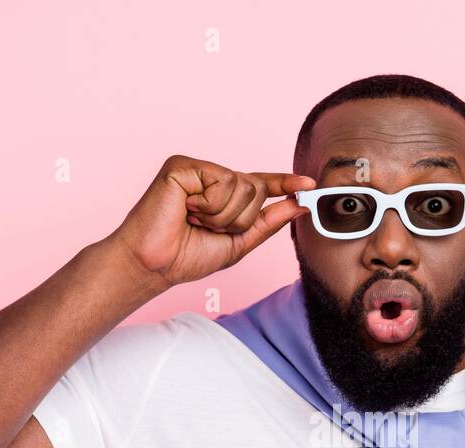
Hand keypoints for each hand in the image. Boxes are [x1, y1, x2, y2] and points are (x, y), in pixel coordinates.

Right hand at [111, 154, 315, 289]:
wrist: (155, 264)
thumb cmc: (187, 256)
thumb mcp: (239, 243)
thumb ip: (269, 222)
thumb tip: (299, 204)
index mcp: (223, 195)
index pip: (260, 184)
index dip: (284, 183)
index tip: (309, 184)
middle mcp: (212, 178)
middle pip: (256, 188)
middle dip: (239, 218)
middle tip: (208, 228)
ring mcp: (197, 169)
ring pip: (242, 185)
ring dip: (223, 215)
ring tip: (194, 221)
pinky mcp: (183, 165)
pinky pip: (221, 181)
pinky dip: (209, 206)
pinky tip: (186, 210)